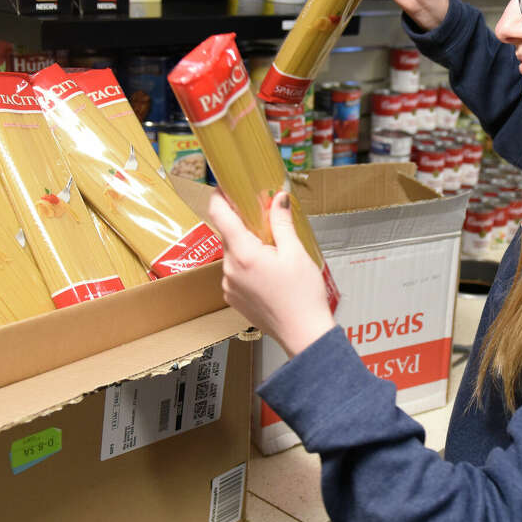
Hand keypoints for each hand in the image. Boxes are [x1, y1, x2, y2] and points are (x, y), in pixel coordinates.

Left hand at [207, 190, 335, 357]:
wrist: (303, 334)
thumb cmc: (303, 296)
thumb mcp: (295, 253)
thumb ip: (282, 222)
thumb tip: (278, 198)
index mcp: (243, 254)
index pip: (219, 214)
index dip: (219, 197)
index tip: (226, 187)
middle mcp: (229, 269)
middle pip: (227, 234)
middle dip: (243, 224)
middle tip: (265, 220)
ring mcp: (228, 285)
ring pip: (232, 254)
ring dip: (246, 246)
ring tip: (272, 253)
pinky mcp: (233, 297)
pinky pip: (234, 272)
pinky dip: (247, 265)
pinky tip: (268, 272)